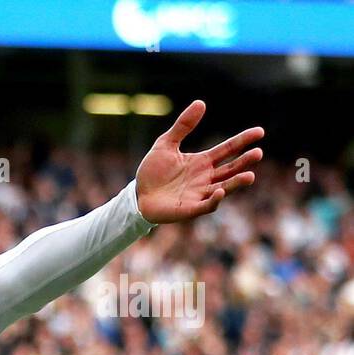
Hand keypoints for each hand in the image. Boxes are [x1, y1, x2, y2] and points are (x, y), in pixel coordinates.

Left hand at [135, 100, 263, 223]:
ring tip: (250, 176)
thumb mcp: (165, 144)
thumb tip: (200, 102)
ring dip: (236, 183)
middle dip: (244, 162)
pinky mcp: (190, 209)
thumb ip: (183, 126)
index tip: (259, 132)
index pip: (228, 149)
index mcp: (202, 162)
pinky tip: (219, 191)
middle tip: (258, 153)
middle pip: (230, 169)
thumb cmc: (152, 172)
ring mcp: (200, 194)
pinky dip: (214, 200)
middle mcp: (206, 178)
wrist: (137, 195)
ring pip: (224, 188)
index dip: (243, 140)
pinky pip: (206, 205)